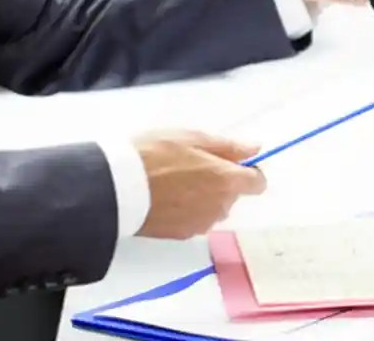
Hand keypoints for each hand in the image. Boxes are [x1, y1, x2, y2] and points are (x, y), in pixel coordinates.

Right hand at [134, 130, 267, 239]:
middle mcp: (220, 206)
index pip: (257, 183)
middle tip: (191, 167)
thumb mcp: (192, 138)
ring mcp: (201, 223)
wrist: (115, 187)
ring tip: (174, 182)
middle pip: (232, 195)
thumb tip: (255, 149)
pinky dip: (187, 211)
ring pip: (214, 209)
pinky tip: (165, 198)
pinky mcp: (181, 235)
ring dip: (203, 197)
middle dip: (220, 182)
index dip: (247, 171)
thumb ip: (228, 146)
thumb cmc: (154, 155)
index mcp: (227, 181)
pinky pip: (195, 220)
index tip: (230, 163)